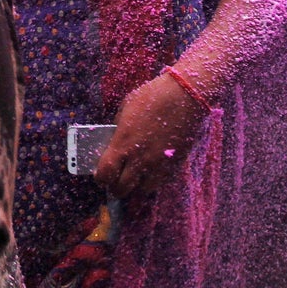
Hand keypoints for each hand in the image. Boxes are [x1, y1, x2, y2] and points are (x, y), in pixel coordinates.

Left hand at [93, 71, 207, 197]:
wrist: (186, 96)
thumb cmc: (153, 96)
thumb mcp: (126, 108)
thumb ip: (118, 128)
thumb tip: (114, 141)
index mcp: (124, 142)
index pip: (106, 173)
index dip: (101, 178)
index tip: (100, 174)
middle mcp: (141, 158)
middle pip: (122, 189)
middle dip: (116, 187)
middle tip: (116, 179)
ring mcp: (159, 164)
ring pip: (143, 191)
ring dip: (136, 186)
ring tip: (135, 175)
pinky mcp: (175, 165)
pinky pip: (160, 182)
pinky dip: (153, 180)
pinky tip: (151, 168)